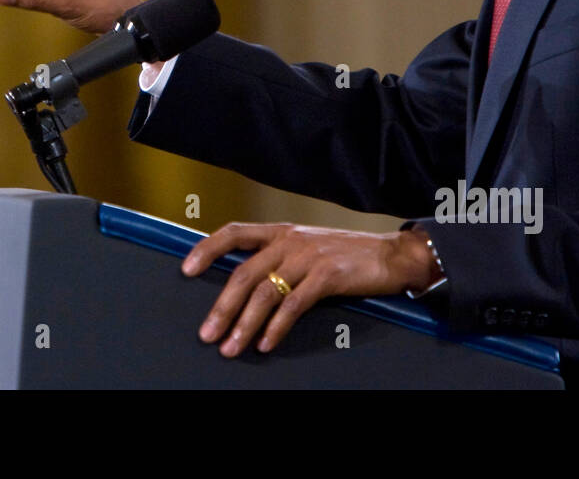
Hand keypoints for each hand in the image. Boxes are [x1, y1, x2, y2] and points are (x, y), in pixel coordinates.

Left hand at [181, 222, 439, 356]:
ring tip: (231, 347)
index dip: (208, 249)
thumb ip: (278, 259)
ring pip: (264, 293)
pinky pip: (293, 305)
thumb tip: (245, 287)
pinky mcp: (327, 275)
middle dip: (222, 307)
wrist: (391, 255)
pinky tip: (266, 344)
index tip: (186, 269)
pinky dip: (276, 328)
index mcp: (280, 231)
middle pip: (244, 273)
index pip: (234, 232)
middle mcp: (289, 240)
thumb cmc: (346, 254)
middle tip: (207, 334)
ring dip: (244, 324)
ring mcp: (307, 256)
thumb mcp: (306, 247)